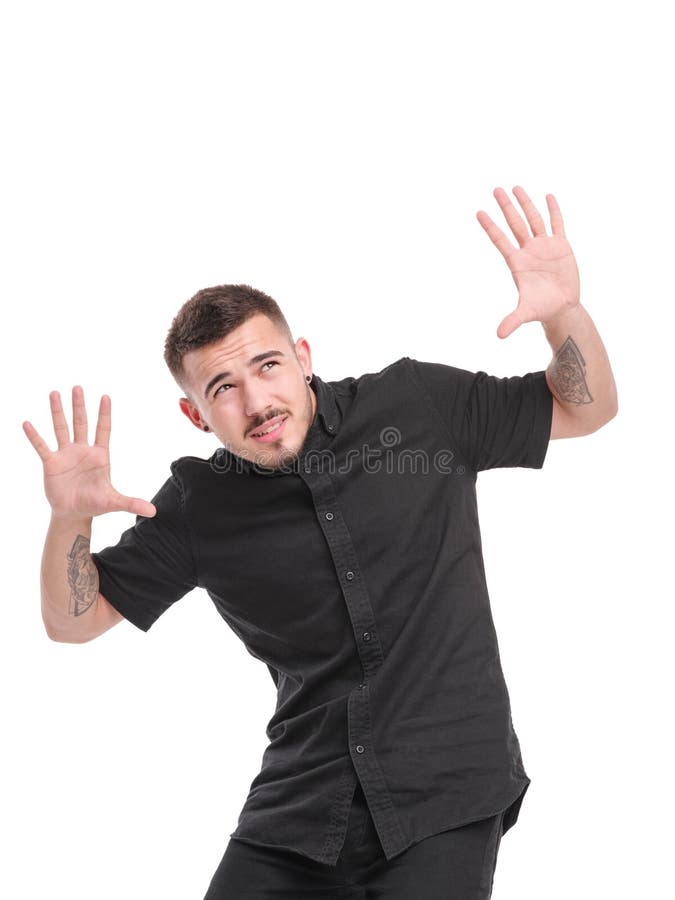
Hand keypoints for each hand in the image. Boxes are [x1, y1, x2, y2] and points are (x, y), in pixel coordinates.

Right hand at [23, 386, 156, 520]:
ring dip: (58, 412)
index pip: (103, 429)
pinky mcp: (51, 463)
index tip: (106, 396)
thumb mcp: (114, 502)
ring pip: (61, 428)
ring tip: (54, 393)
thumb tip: (153, 511)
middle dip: (79, 405)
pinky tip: (27, 423)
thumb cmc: (94, 503)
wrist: (74, 513)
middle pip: (81, 423)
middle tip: (78, 387)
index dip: (104, 414)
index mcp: (100, 455)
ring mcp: (66, 455)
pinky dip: (34, 435)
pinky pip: (42, 446)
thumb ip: (132, 503)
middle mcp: (82, 450)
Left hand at [476, 186, 580, 338]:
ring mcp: (544, 246)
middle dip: (506, 207)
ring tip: (516, 187)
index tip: (479, 212)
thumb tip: (499, 335)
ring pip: (533, 220)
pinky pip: (557, 224)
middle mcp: (528, 251)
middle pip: (515, 224)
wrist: (562, 307)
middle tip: (496, 189)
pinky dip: (553, 211)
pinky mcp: (561, 246)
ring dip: (525, 203)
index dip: (490, 227)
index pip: (500, 240)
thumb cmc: (542, 309)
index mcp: (517, 262)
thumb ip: (512, 321)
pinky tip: (548, 196)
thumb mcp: (525, 313)